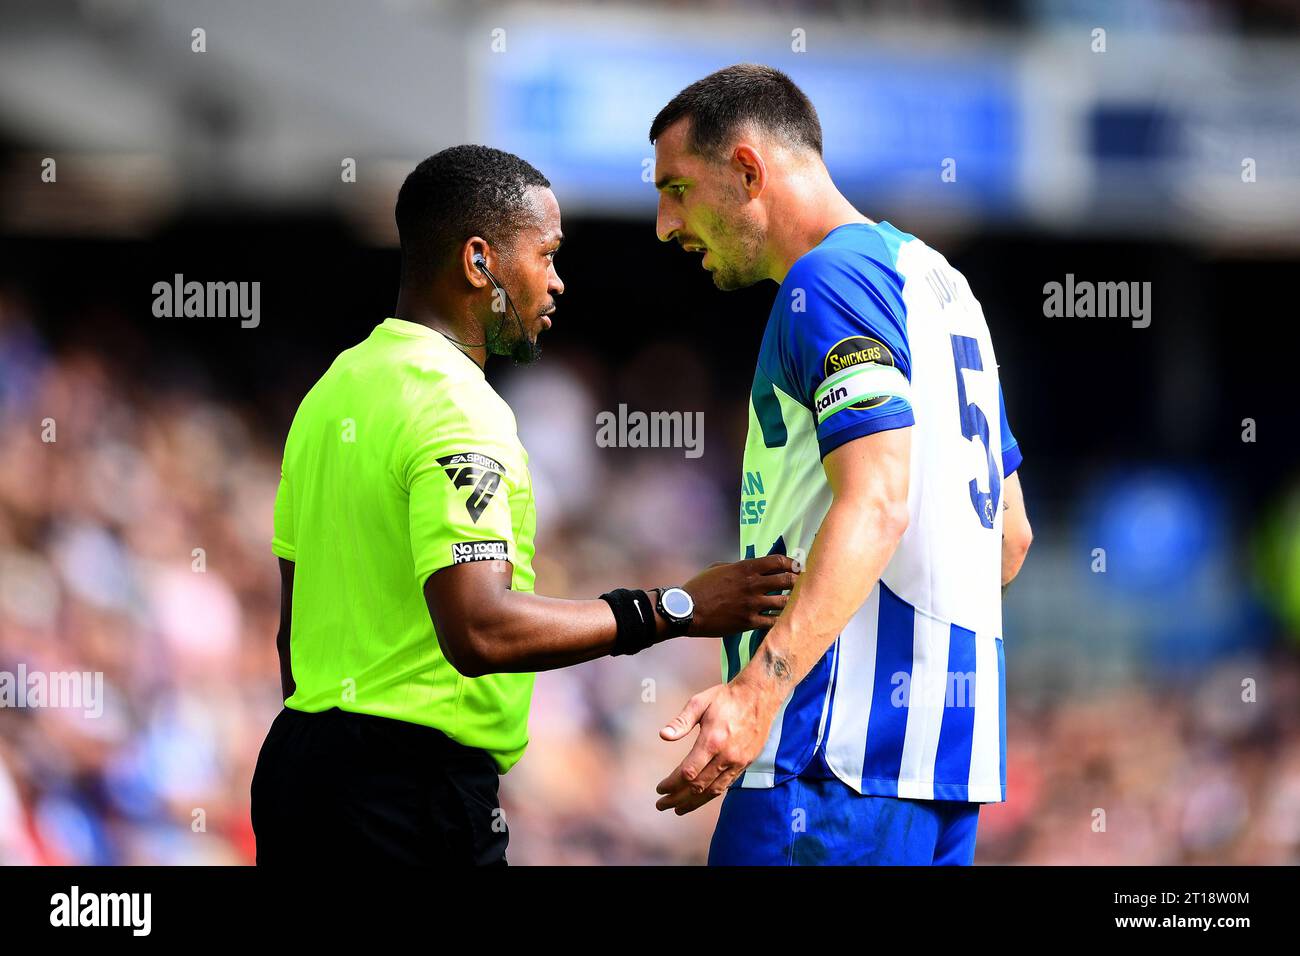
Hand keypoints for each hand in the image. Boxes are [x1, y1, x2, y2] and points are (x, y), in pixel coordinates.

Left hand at [655, 679, 779, 814]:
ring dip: (693, 803)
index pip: (688, 772)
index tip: (660, 788)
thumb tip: (663, 736)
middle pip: (698, 786)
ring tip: (678, 809)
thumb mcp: (700, 702)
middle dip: (677, 798)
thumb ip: (681, 722)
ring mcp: (738, 761)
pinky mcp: (745, 763)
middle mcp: (726, 755)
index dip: (672, 784)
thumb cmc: (726, 697)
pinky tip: (699, 798)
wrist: (759, 696)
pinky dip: (710, 795)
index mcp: (712, 740)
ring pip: (713, 790)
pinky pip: (726, 785)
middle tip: (661, 804)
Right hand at [682, 554, 796, 636]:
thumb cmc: (700, 587)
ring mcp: (752, 604)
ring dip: (790, 601)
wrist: (688, 610)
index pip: (778, 561)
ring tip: (792, 602)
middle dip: (796, 581)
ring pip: (784, 601)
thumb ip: (737, 566)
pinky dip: (780, 619)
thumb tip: (750, 568)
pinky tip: (782, 619)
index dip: (791, 563)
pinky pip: (774, 621)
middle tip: (799, 584)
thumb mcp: (718, 568)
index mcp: (745, 568)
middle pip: (787, 580)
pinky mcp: (749, 622)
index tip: (796, 567)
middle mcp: (752, 584)